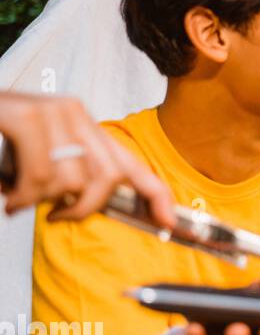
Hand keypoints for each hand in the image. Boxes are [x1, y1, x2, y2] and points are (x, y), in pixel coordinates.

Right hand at [0, 91, 174, 226]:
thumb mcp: (36, 159)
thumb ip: (67, 177)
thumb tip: (86, 206)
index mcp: (84, 124)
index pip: (131, 162)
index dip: (157, 194)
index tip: (169, 223)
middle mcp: (75, 113)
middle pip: (110, 177)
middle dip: (85, 207)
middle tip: (56, 216)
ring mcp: (51, 112)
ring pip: (73, 180)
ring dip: (42, 203)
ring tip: (18, 200)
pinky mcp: (24, 116)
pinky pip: (42, 176)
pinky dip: (25, 198)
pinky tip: (9, 200)